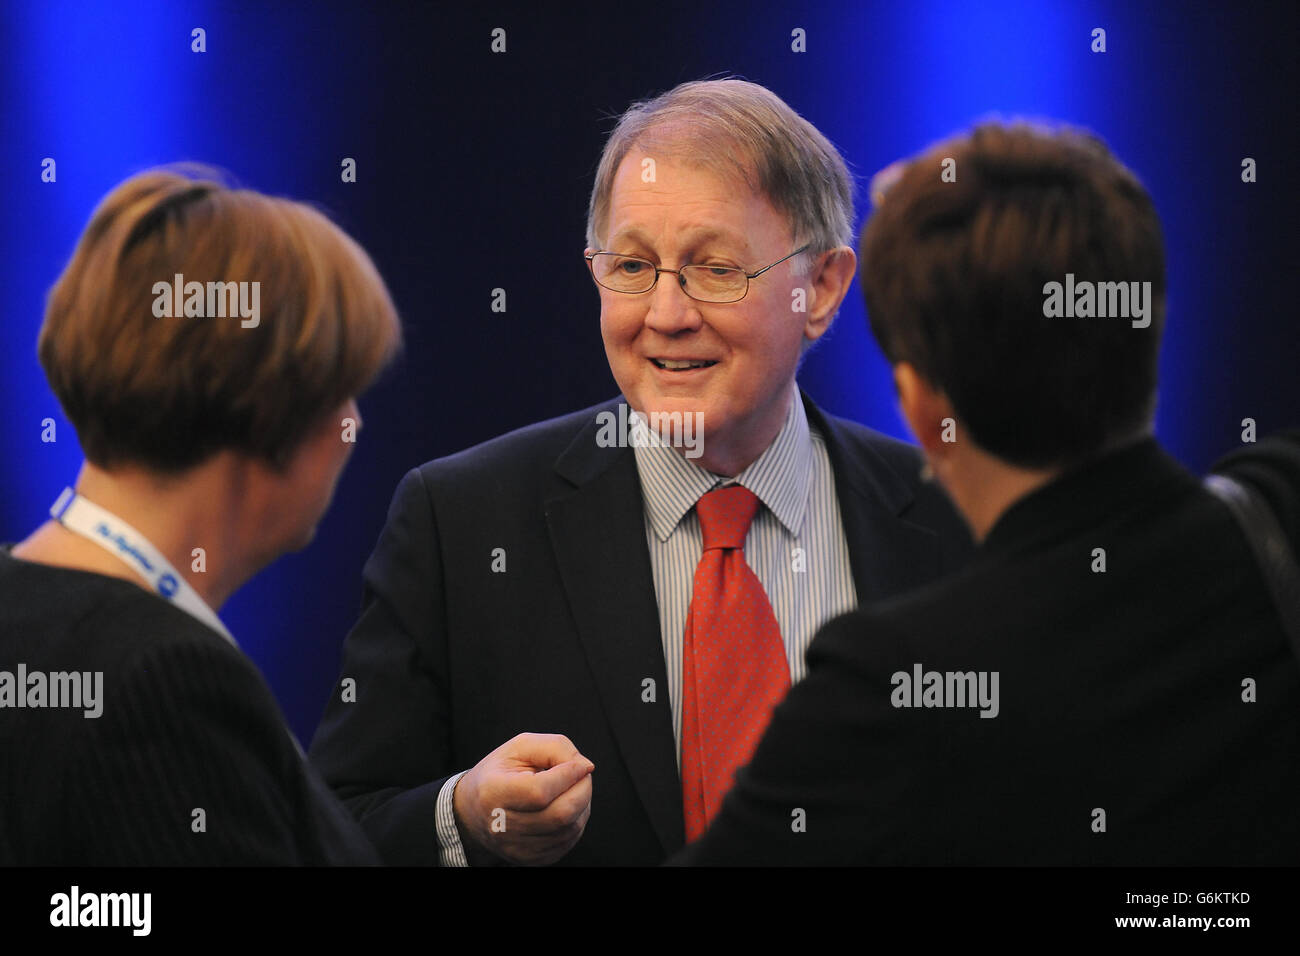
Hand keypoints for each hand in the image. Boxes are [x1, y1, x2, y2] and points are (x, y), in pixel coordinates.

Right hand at [452, 733, 593, 865]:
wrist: (473, 810)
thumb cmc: (501, 772)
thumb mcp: (521, 747)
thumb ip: (555, 747)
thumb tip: (585, 767)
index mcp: (494, 792)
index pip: (540, 792)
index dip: (568, 775)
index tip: (580, 764)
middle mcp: (502, 826)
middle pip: (561, 814)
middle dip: (583, 789)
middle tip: (581, 775)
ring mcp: (516, 848)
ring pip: (570, 829)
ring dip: (582, 805)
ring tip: (571, 789)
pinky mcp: (529, 859)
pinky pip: (568, 842)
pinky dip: (576, 821)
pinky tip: (565, 806)